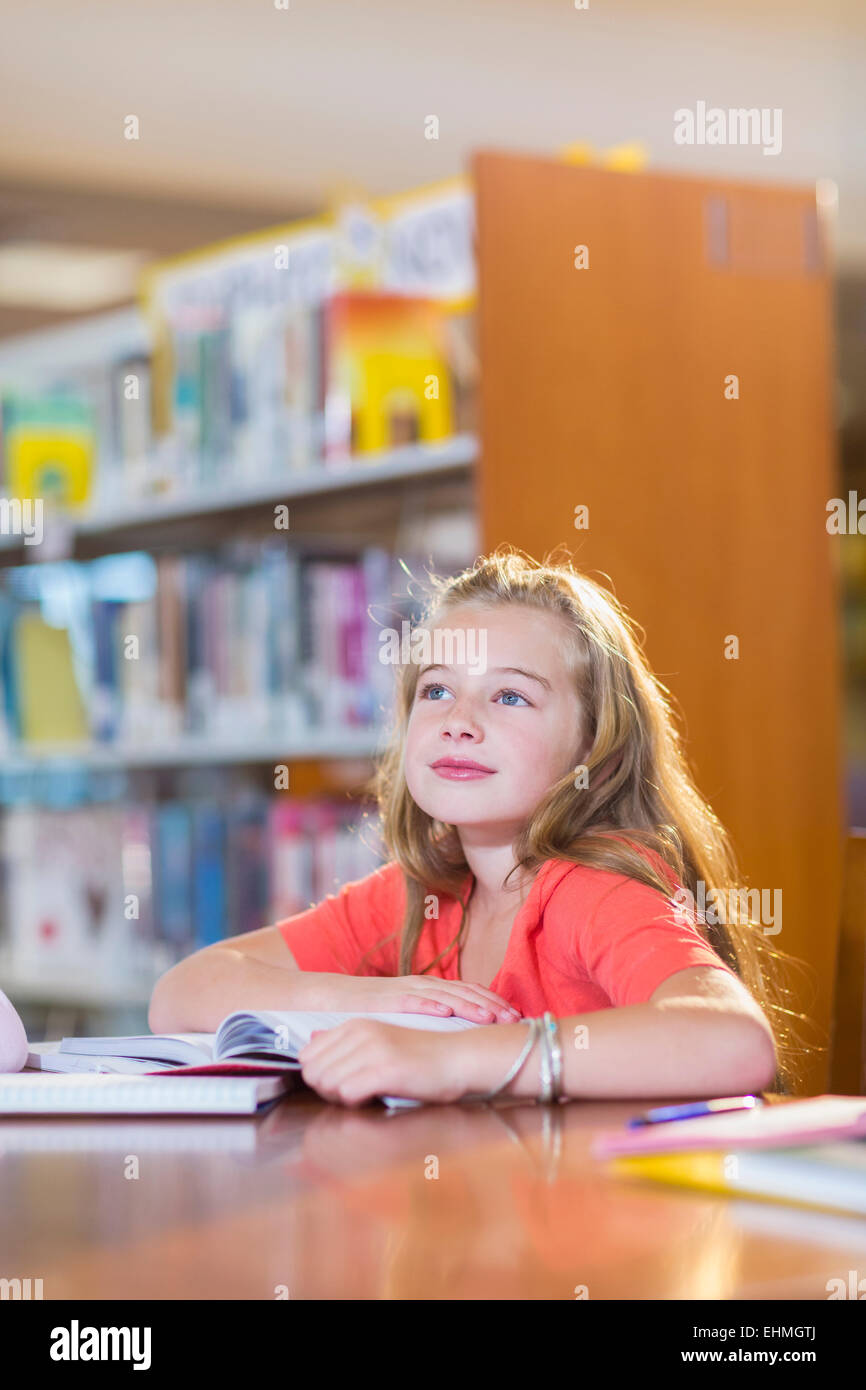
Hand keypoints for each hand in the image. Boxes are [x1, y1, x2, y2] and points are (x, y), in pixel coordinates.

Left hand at [298, 1019, 470, 1105]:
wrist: (458, 1058)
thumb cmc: (419, 1055)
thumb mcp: (378, 1039)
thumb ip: (343, 1040)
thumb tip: (311, 1038)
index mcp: (355, 1025)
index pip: (307, 1055)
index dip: (318, 1074)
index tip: (338, 1082)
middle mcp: (360, 1033)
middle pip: (313, 1072)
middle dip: (325, 1089)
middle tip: (350, 1094)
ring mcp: (373, 1050)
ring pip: (327, 1083)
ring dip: (339, 1098)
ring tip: (362, 1096)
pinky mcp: (386, 1070)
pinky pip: (348, 1093)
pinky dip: (355, 1102)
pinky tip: (373, 1098)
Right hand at [328, 972, 520, 1025]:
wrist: (330, 996)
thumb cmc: (369, 1009)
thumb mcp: (405, 1014)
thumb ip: (429, 1020)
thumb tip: (456, 1034)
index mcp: (427, 988)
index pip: (467, 991)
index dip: (493, 1002)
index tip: (515, 1015)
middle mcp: (420, 985)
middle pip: (464, 991)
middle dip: (491, 1004)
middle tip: (515, 1018)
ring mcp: (404, 990)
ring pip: (444, 994)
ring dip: (470, 1005)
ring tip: (492, 1016)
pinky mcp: (386, 999)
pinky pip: (411, 1000)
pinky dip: (430, 1004)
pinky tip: (446, 1012)